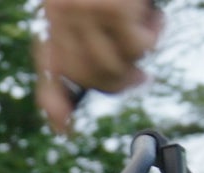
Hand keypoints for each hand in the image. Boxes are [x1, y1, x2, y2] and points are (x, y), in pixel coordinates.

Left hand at [36, 0, 163, 134]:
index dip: (54, 104)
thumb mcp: (85, 4)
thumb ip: (79, 40)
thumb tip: (74, 94)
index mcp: (53, 16)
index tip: (63, 129)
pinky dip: (154, 37)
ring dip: (139, 58)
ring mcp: (86, 12)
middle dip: (118, 83)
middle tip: (140, 77)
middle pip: (88, 77)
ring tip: (149, 31)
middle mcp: (61, 15)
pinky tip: (155, 19)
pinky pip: (139, 48)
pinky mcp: (114, 8)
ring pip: (114, 67)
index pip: (49, 70)